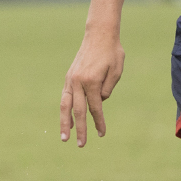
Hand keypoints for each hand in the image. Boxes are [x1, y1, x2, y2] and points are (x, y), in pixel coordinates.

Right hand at [59, 31, 124, 146]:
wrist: (99, 34)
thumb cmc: (112, 52)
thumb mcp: (116, 71)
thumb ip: (107, 89)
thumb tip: (98, 103)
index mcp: (92, 81)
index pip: (95, 108)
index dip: (99, 122)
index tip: (102, 134)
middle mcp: (78, 82)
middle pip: (78, 111)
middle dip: (80, 129)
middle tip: (81, 145)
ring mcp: (71, 79)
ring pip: (65, 106)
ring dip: (65, 123)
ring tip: (65, 137)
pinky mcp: (69, 77)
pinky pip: (65, 97)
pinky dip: (65, 110)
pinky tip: (67, 121)